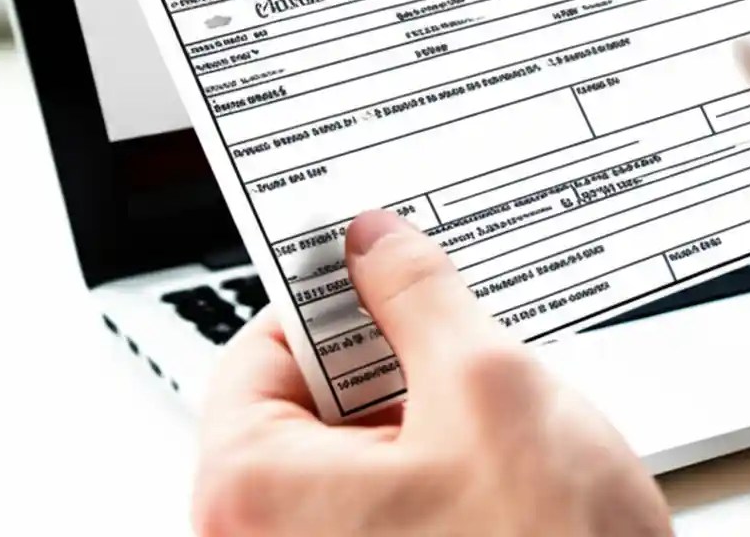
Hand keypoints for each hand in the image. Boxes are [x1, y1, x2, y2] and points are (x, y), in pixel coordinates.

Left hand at [192, 211, 670, 536]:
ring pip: (352, 454)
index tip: (380, 271)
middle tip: (454, 340)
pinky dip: (431, 468)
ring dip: (420, 417)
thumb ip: (421, 296)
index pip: (257, 351)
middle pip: (303, 405)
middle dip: (388, 364)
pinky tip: (494, 465)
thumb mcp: (490, 388)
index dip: (329, 301)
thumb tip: (378, 246)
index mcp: (255, 494)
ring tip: (491, 415)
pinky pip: (380, 503)